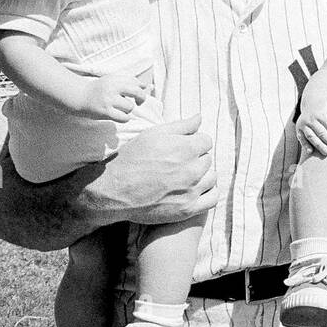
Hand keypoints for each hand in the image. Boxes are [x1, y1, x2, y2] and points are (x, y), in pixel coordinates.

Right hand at [80, 74, 148, 121]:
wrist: (80, 96)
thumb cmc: (100, 89)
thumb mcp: (112, 80)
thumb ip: (129, 82)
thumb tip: (147, 86)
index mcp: (114, 79)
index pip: (135, 82)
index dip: (141, 88)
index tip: (139, 92)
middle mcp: (112, 88)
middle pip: (137, 92)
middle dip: (142, 98)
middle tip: (139, 102)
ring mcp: (108, 100)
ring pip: (130, 107)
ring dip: (128, 109)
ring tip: (120, 108)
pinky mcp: (105, 112)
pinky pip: (124, 118)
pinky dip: (125, 118)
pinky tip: (120, 115)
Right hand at [92, 114, 217, 224]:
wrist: (114, 191)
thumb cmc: (131, 159)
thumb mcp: (152, 135)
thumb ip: (181, 126)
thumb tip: (200, 117)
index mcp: (185, 148)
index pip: (206, 141)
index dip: (194, 142)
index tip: (182, 148)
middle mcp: (191, 169)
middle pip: (207, 159)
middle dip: (196, 158)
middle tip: (178, 163)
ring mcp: (191, 191)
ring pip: (211, 177)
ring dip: (202, 175)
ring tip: (185, 177)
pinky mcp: (187, 209)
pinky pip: (212, 199)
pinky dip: (208, 193)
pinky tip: (197, 190)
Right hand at [296, 93, 326, 156]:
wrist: (311, 105)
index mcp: (321, 114)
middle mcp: (311, 118)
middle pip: (322, 133)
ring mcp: (303, 124)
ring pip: (311, 136)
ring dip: (319, 145)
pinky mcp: (298, 129)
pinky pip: (301, 138)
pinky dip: (305, 145)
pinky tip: (310, 152)